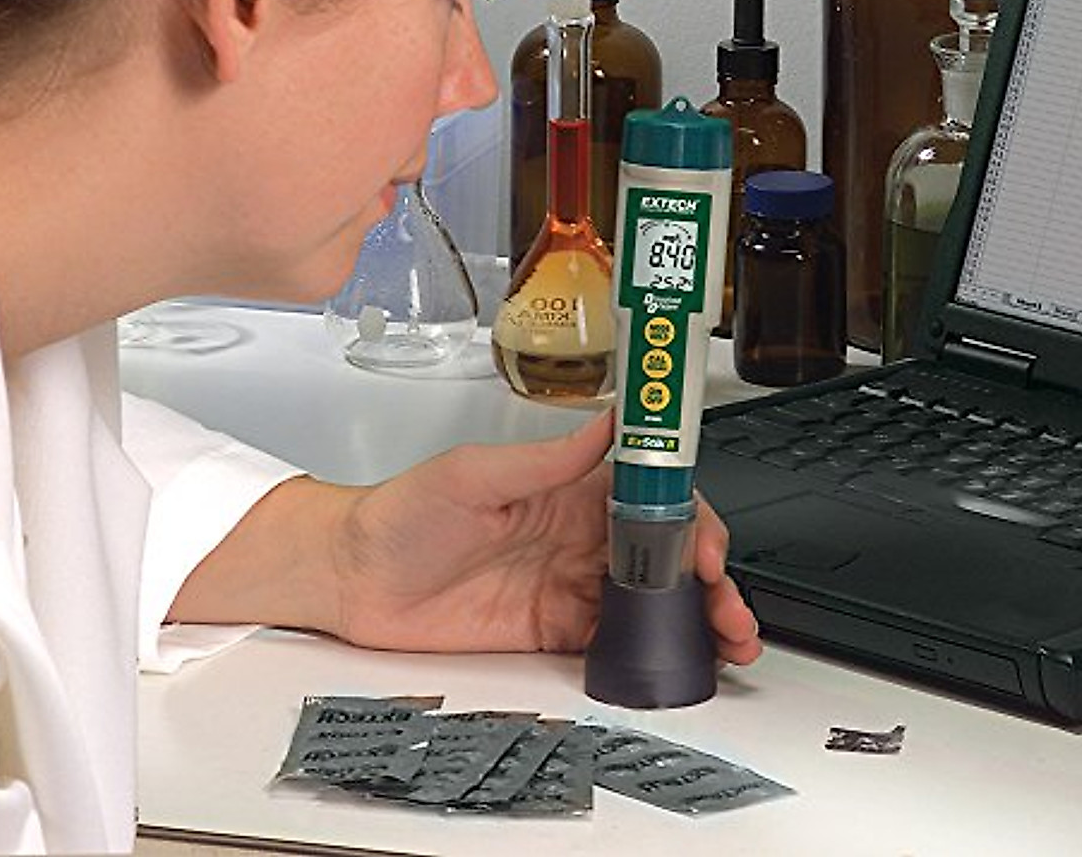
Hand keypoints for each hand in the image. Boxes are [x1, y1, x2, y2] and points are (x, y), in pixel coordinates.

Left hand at [331, 410, 761, 664]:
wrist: (353, 579)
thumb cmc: (401, 514)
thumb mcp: (473, 476)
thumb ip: (545, 460)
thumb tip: (608, 426)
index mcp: (566, 488)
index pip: (647, 495)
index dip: (687, 515)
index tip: (704, 540)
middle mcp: (575, 534)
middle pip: (662, 550)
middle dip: (706, 573)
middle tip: (727, 602)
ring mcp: (567, 583)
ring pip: (649, 597)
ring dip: (694, 614)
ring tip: (728, 638)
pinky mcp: (551, 628)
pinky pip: (616, 638)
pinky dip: (655, 647)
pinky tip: (683, 657)